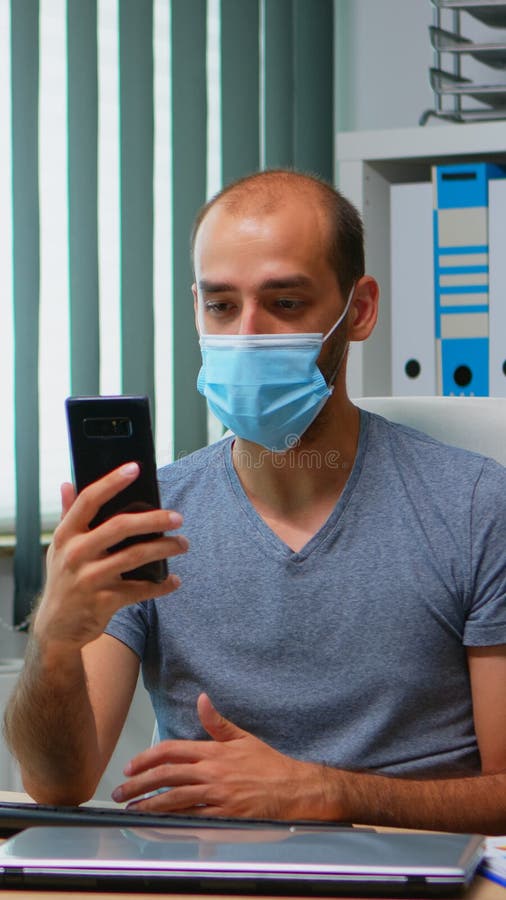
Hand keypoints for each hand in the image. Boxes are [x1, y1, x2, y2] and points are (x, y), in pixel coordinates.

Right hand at [34, 463, 186, 649]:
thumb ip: (67, 515)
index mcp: (66, 535)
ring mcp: (90, 578)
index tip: (134, 468)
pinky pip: (141, 589)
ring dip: (165, 549)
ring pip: (136, 556)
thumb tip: (68, 483)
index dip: (112, 482)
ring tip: (182, 544)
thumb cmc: (62, 580)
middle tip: (178, 518)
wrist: (56, 628)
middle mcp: (76, 553)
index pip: (89, 500)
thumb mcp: (58, 547)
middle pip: (121, 526)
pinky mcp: (105, 600)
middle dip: (154, 519)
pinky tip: (174, 580)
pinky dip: (161, 584)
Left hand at [112, 693, 332, 819]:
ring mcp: (217, 795)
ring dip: (150, 805)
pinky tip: (159, 824)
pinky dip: (174, 821)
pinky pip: (193, 818)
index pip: (172, 750)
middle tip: (120, 791)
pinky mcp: (224, 815)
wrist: (292, 788)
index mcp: (213, 752)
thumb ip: (217, 722)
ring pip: (175, 799)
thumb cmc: (267, 764)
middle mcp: (212, 772)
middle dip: (139, 783)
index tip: (130, 766)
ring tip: (132, 809)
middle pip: (167, 775)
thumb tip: (202, 699)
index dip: (147, 758)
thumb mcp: (242, 738)